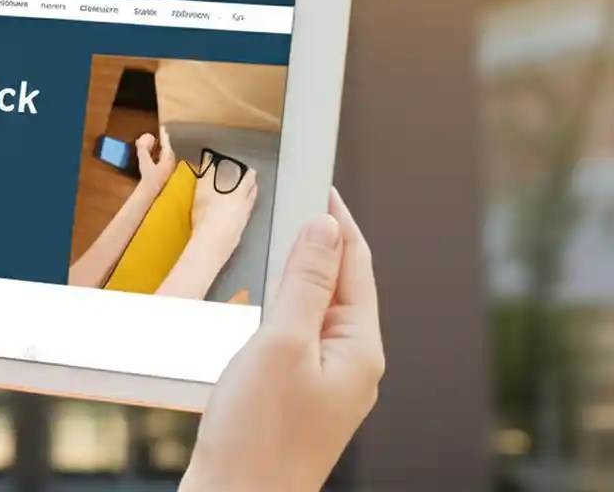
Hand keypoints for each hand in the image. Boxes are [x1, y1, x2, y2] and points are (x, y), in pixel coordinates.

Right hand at [136, 126, 175, 190]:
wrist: (150, 192)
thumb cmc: (148, 177)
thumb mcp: (144, 162)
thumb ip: (142, 150)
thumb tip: (140, 140)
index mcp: (167, 159)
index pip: (166, 144)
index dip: (164, 136)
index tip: (162, 128)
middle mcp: (170, 163)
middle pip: (168, 149)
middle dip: (164, 142)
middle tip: (161, 135)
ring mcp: (169, 169)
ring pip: (167, 156)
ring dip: (162, 149)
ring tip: (158, 143)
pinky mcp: (165, 174)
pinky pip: (164, 161)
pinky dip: (160, 155)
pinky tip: (155, 156)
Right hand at [180, 190, 384, 491]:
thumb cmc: (258, 436)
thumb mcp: (281, 344)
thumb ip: (305, 284)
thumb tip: (324, 229)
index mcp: (360, 350)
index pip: (356, 265)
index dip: (337, 220)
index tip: (318, 182)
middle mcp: (351, 366)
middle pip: (341, 286)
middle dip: (317, 244)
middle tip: (290, 203)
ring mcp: (326, 384)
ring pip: (316, 311)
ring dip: (296, 277)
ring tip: (273, 245)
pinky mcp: (298, 397)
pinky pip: (298, 338)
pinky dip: (281, 310)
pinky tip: (258, 306)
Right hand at [190, 164, 256, 259]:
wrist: (211, 244)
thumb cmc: (206, 215)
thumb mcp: (202, 192)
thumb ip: (206, 175)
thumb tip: (208, 160)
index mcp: (238, 193)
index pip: (249, 179)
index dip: (249, 173)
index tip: (249, 169)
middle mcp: (245, 205)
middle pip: (253, 192)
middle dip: (251, 185)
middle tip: (249, 181)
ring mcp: (244, 220)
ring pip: (250, 205)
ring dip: (249, 198)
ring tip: (245, 196)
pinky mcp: (239, 233)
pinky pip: (245, 217)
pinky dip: (243, 212)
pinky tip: (237, 214)